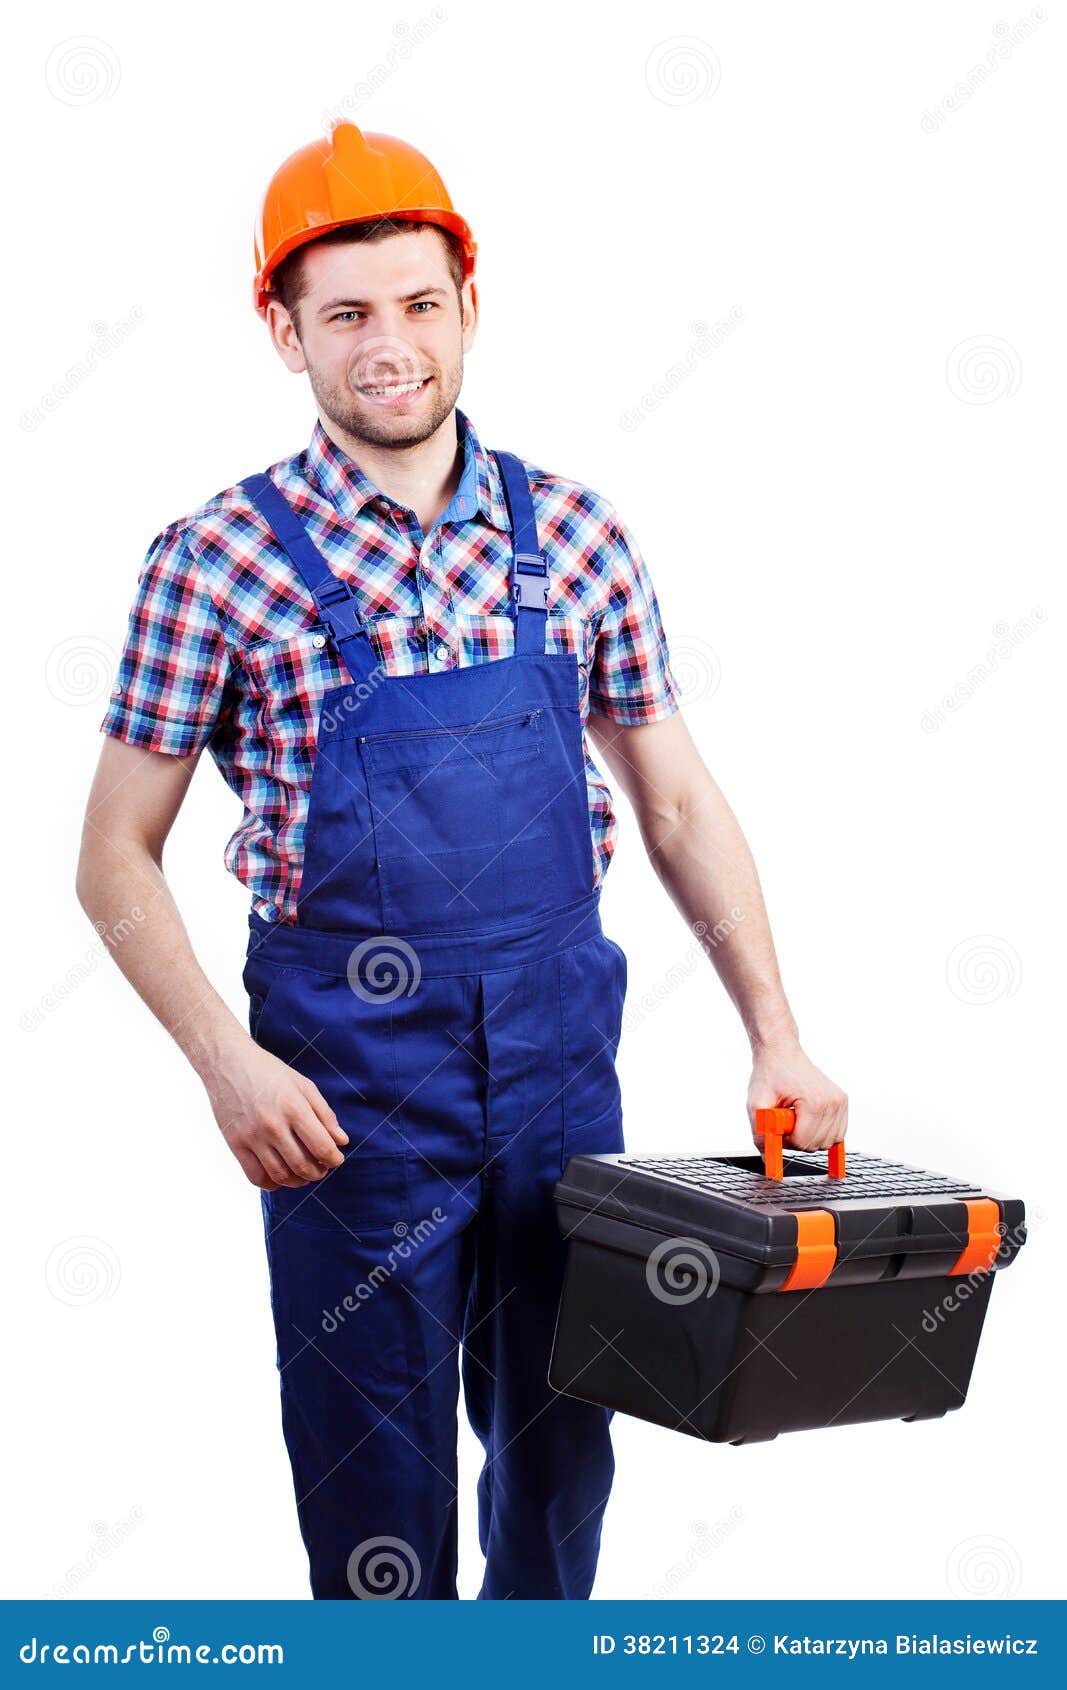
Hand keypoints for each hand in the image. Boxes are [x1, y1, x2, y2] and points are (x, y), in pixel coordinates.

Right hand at [202, 1033, 348, 1189]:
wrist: (227, 1062)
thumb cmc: (269, 1072)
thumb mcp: (303, 1085)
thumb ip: (324, 1114)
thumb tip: (342, 1141)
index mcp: (294, 1108)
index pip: (322, 1147)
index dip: (334, 1159)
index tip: (336, 1159)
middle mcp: (273, 1125)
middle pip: (302, 1165)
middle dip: (318, 1173)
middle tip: (321, 1168)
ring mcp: (252, 1137)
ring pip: (280, 1175)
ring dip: (298, 1181)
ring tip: (303, 1173)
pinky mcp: (235, 1144)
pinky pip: (256, 1177)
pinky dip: (272, 1183)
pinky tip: (280, 1175)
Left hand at [747, 1040, 847, 1152]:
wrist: (782, 1053)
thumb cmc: (769, 1074)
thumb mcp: (756, 1104)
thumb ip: (761, 1134)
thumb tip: (768, 1160)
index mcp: (815, 1102)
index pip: (803, 1142)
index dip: (785, 1140)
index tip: (776, 1126)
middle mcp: (833, 1102)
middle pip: (816, 1145)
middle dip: (797, 1140)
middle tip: (784, 1121)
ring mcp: (841, 1102)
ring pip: (828, 1142)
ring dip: (809, 1138)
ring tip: (796, 1117)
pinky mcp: (843, 1103)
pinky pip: (836, 1134)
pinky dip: (821, 1133)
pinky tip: (808, 1121)